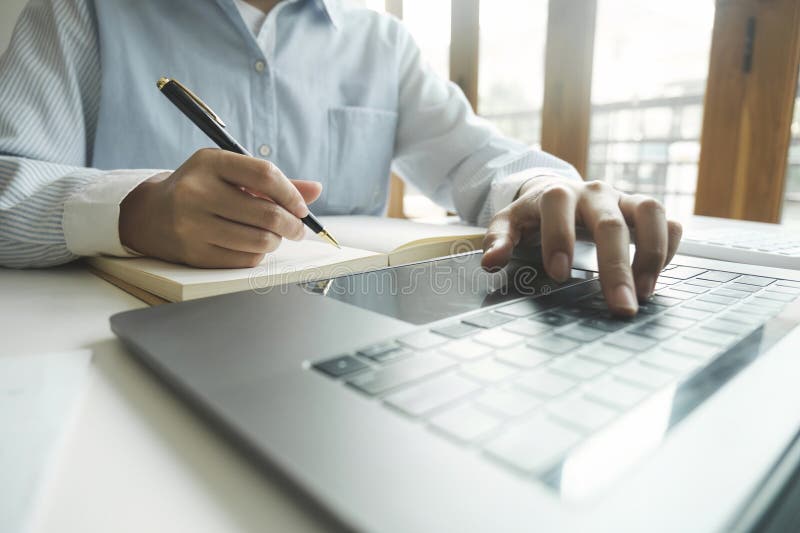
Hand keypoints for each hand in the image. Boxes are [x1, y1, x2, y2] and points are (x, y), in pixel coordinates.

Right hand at [120, 148, 321, 266]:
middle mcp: (197, 192)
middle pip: (267, 214)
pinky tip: (251, 246)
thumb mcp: (229, 174)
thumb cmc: (201, 189)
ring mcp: (192, 225)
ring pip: (260, 241)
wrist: (150, 215)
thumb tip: (316, 190)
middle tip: (298, 228)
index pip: (265, 175)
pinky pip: (245, 260)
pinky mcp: (194, 253)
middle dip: (293, 225)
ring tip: (273, 236)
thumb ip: (272, 181)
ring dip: (275, 241)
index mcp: (209, 162)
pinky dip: (257, 255)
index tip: (301, 207)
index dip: (291, 194)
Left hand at [481, 176, 681, 315]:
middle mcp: (593, 192)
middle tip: (620, 305)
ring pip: (649, 212)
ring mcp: (622, 199)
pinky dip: (670, 245)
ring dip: (651, 254)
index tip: (558, 274)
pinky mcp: (642, 210)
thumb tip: (491, 262)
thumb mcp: (509, 223)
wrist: (557, 192)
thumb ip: (499, 239)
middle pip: (610, 223)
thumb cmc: (534, 215)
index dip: (558, 237)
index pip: (558, 206)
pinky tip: (658, 276)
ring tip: (645, 293)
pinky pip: (668, 221)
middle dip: (615, 266)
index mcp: (556, 194)